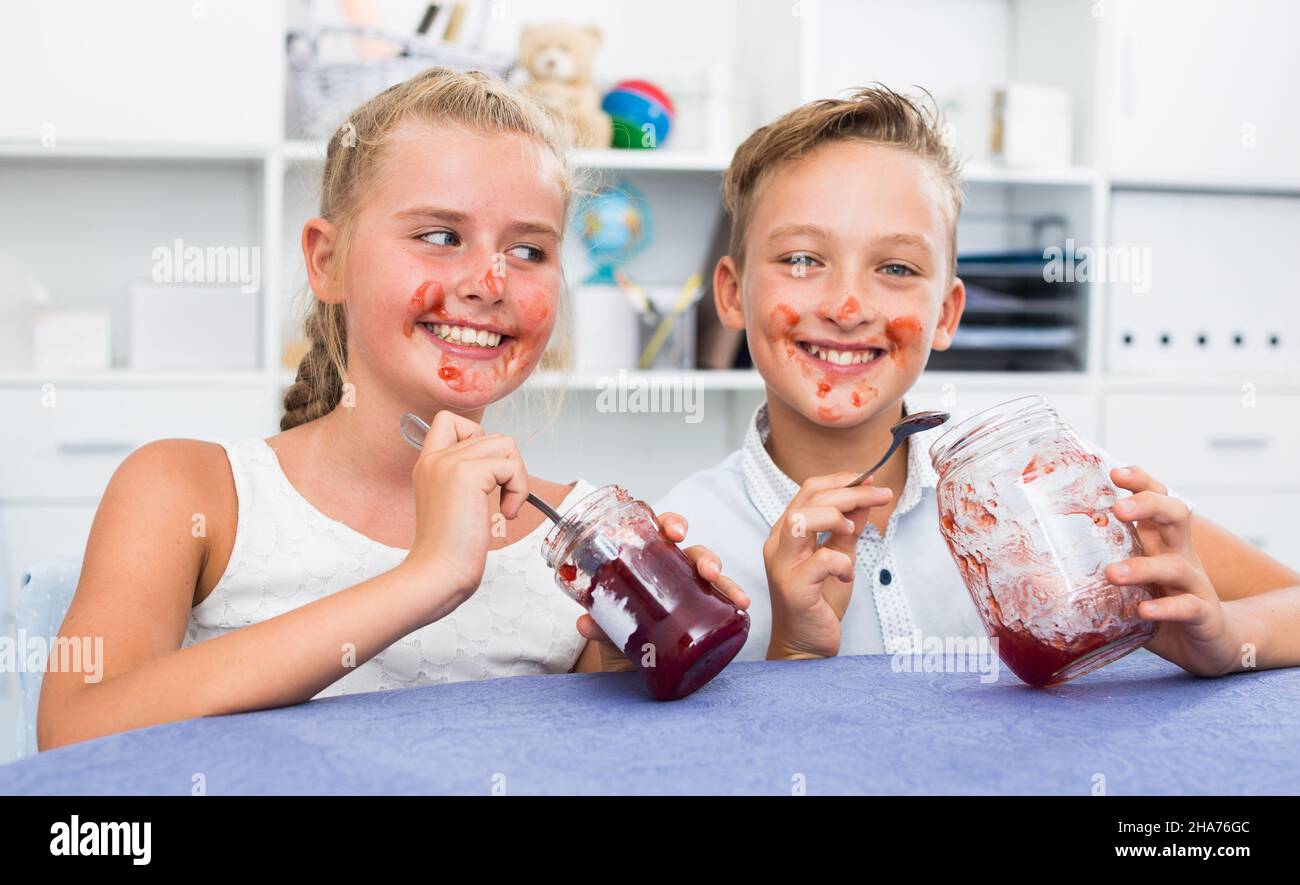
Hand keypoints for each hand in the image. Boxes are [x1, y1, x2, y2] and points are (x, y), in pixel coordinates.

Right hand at [402, 411, 528, 619]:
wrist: (437, 574)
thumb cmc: (448, 552)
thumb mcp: (453, 504)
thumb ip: (467, 477)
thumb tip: (501, 465)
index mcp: (428, 464)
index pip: (449, 420)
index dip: (477, 437)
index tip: (486, 474)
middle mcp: (435, 458)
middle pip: (489, 434)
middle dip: (507, 465)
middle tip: (503, 498)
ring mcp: (449, 463)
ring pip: (504, 443)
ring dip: (516, 476)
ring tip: (506, 505)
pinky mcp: (467, 474)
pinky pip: (510, 465)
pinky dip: (518, 489)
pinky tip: (506, 513)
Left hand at [575, 512, 749, 672]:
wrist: (628, 662)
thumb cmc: (619, 628)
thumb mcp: (608, 625)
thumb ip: (599, 622)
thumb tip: (585, 622)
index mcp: (648, 560)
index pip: (661, 531)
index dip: (672, 524)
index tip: (676, 532)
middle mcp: (672, 572)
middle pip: (693, 553)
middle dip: (706, 557)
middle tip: (708, 571)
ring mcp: (689, 592)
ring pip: (713, 577)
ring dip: (726, 583)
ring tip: (737, 597)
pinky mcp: (703, 614)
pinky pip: (722, 603)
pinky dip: (733, 603)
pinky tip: (743, 608)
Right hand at [763, 473, 891, 659]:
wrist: (807, 647)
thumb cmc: (819, 603)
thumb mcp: (840, 557)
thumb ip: (849, 529)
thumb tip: (867, 497)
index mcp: (787, 533)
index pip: (809, 490)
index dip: (842, 479)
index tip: (871, 479)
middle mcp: (778, 544)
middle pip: (808, 499)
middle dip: (850, 492)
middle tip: (882, 495)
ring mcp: (781, 566)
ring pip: (800, 520)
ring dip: (835, 518)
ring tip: (853, 531)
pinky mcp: (792, 589)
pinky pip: (819, 561)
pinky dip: (841, 563)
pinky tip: (846, 575)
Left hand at [1105, 465, 1238, 676]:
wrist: (1208, 642)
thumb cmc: (1160, 602)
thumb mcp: (1131, 578)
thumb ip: (1100, 565)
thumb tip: (1040, 561)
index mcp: (1161, 541)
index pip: (1158, 499)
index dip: (1141, 483)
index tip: (1114, 473)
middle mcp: (1181, 556)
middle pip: (1176, 516)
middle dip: (1149, 505)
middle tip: (1117, 509)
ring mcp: (1195, 584)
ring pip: (1176, 565)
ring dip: (1143, 567)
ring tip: (1112, 573)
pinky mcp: (1203, 615)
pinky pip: (1188, 607)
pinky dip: (1166, 608)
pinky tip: (1143, 610)